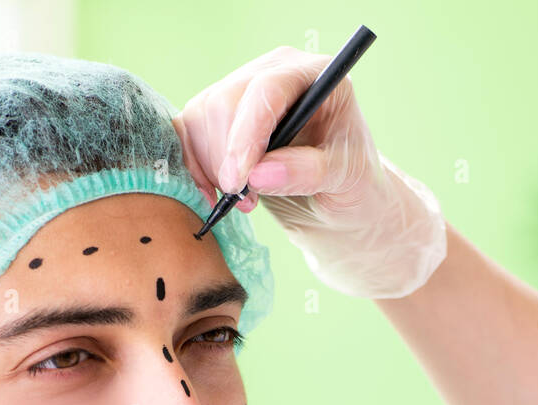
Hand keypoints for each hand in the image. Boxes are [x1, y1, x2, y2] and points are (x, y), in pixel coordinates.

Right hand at [172, 45, 446, 299]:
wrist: (335, 192)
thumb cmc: (349, 179)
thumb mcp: (344, 179)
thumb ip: (307, 173)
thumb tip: (260, 174)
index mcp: (313, 76)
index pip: (267, 89)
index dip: (246, 134)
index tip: (239, 180)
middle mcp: (274, 72)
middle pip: (226, 101)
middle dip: (227, 157)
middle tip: (247, 199)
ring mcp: (242, 88)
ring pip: (201, 116)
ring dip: (212, 166)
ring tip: (244, 199)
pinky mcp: (219, 111)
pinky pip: (188, 131)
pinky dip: (195, 167)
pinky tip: (217, 192)